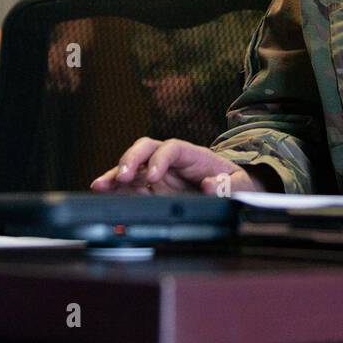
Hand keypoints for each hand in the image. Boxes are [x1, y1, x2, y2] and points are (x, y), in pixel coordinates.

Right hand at [90, 137, 269, 195]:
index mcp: (195, 157)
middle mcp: (173, 162)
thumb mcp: (242, 185)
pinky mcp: (153, 191)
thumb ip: (230, 186)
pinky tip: (103, 194)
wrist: (233, 195)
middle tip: (122, 176)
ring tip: (100, 186)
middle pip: (147, 149)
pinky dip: (116, 190)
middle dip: (131, 159)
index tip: (153, 176)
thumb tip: (211, 185)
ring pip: (134, 167)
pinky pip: (131, 187)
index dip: (160, 158)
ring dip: (116, 175)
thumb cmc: (237, 185)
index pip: (173, 148)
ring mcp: (160, 176)